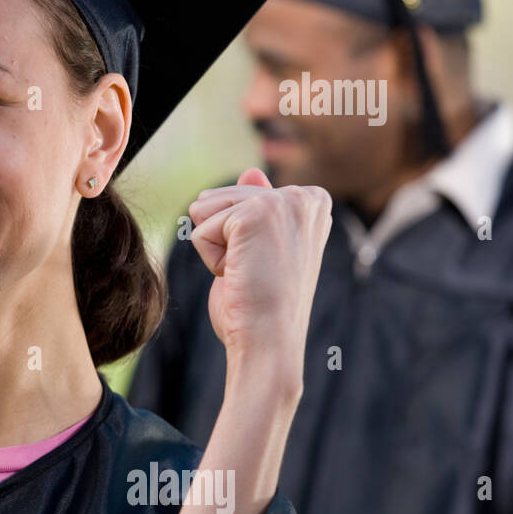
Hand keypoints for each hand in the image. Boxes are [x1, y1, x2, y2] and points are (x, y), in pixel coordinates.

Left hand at [187, 168, 331, 369]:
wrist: (269, 342)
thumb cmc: (265, 304)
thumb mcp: (262, 249)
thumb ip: (258, 206)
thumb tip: (250, 172)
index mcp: (313, 201)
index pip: (241, 195)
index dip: (240, 235)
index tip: (267, 264)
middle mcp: (303, 195)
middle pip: (221, 197)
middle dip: (224, 238)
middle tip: (254, 271)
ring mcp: (281, 202)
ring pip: (206, 208)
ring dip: (216, 247)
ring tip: (247, 272)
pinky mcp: (252, 216)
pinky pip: (199, 227)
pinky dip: (209, 256)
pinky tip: (237, 274)